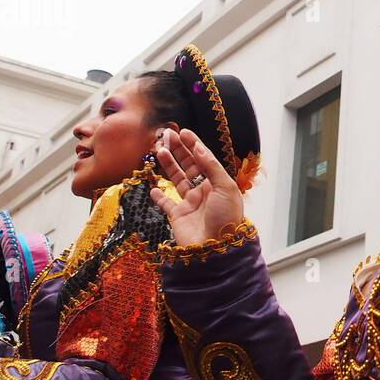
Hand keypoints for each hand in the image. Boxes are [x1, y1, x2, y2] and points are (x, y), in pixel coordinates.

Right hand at [148, 129, 244, 246]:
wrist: (216, 248)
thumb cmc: (226, 218)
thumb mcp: (225, 187)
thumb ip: (211, 166)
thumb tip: (198, 148)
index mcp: (217, 184)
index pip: (204, 159)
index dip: (194, 145)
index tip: (183, 132)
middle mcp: (203, 192)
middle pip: (189, 166)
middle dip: (178, 151)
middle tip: (167, 136)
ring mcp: (190, 204)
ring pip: (177, 180)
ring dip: (168, 166)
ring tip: (159, 151)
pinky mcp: (178, 217)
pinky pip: (166, 204)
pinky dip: (159, 196)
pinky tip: (153, 187)